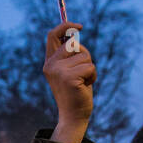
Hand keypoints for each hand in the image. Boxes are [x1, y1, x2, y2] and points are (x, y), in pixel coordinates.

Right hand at [43, 23, 95, 142]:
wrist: (73, 116)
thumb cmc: (76, 93)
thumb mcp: (70, 70)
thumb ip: (71, 55)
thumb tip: (75, 34)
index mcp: (49, 63)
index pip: (52, 35)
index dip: (66, 26)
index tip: (79, 26)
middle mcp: (51, 65)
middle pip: (73, 43)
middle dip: (84, 54)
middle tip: (83, 70)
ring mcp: (59, 71)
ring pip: (85, 56)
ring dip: (90, 68)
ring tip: (84, 81)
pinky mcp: (69, 78)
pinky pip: (90, 66)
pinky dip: (93, 76)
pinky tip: (86, 86)